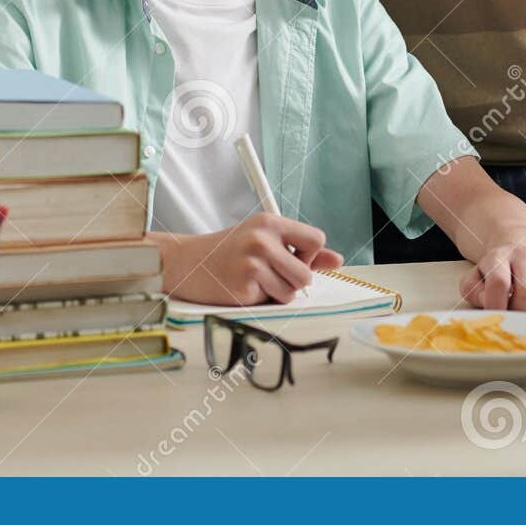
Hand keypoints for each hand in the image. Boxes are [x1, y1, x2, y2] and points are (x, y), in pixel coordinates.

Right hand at [153, 213, 344, 306]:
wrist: (187, 262)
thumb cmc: (229, 251)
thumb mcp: (264, 239)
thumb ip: (302, 249)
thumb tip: (338, 260)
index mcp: (270, 222)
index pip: (316, 239)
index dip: (311, 255)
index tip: (292, 258)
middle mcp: (262, 240)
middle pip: (307, 273)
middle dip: (295, 282)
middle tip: (271, 274)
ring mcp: (251, 264)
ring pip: (292, 292)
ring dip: (278, 293)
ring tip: (256, 281)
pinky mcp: (243, 287)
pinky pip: (272, 302)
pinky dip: (262, 300)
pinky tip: (243, 288)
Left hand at [459, 232, 525, 312]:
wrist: (518, 244)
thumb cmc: (496, 270)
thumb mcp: (476, 278)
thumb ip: (473, 292)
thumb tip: (489, 303)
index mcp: (498, 256)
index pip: (499, 283)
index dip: (497, 305)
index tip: (497, 313)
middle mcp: (525, 253)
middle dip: (520, 310)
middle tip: (514, 310)